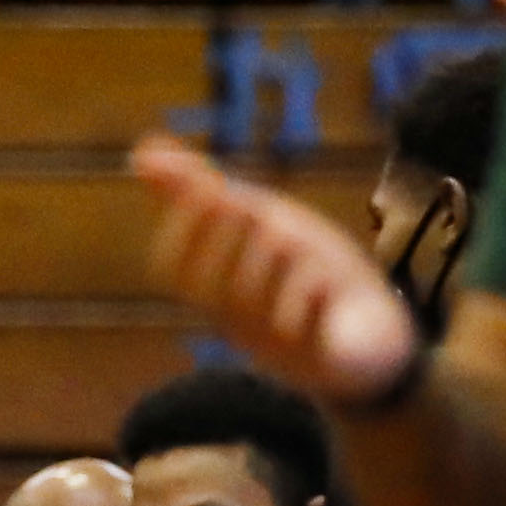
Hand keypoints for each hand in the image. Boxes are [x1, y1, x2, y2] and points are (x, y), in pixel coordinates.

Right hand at [130, 135, 418, 408]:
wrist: (365, 333)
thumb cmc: (298, 270)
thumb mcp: (253, 219)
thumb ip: (200, 191)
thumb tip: (140, 151)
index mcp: (211, 295)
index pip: (171, 267)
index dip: (184, 224)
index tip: (212, 186)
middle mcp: (235, 323)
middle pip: (213, 280)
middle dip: (233, 230)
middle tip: (256, 207)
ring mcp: (275, 342)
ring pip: (257, 294)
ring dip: (278, 252)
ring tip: (296, 238)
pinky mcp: (320, 353)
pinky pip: (304, 321)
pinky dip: (312, 289)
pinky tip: (323, 278)